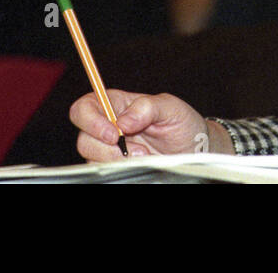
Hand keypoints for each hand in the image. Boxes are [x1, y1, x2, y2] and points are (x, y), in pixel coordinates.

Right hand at [69, 88, 231, 160]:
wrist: (193, 148)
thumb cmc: (181, 123)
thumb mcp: (170, 107)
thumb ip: (147, 107)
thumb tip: (122, 121)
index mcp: (116, 104)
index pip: (84, 107)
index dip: (90, 120)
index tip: (112, 134)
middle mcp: (108, 127)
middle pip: (84, 138)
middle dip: (107, 149)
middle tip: (136, 151)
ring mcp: (110, 150)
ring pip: (92, 159)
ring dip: (117, 162)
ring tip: (144, 156)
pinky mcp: (116, 167)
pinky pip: (106, 173)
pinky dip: (121, 171)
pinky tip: (142, 164)